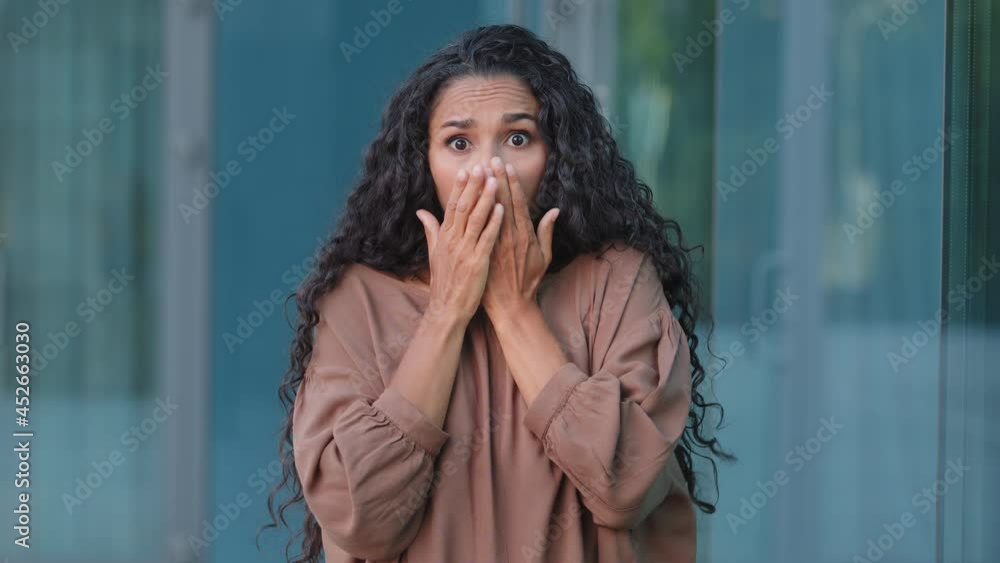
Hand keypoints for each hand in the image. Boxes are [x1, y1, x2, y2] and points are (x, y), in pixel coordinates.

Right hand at [416, 164, 504, 324]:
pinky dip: (494, 223)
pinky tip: (502, 209)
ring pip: (476, 218)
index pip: (453, 206)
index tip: (467, 169)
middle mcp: (453, 240)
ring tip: (494, 180)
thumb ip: (430, 230)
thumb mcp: (434, 253)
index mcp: (444, 237)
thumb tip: (421, 212)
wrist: (447, 308)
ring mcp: (465, 250)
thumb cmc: (444, 281)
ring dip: (486, 198)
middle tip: (482, 166)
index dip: (460, 187)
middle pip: (464, 207)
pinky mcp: (477, 262)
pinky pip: (487, 238)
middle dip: (473, 186)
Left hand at [481, 156, 559, 320]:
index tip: (505, 167)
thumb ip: (546, 232)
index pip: (517, 203)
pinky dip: (474, 212)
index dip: (511, 184)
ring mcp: (496, 244)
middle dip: (496, 180)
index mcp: (525, 235)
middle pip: (502, 202)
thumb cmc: (528, 281)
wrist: (511, 305)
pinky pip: (478, 229)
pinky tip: (467, 199)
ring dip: (483, 191)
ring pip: (489, 212)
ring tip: (477, 173)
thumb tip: (554, 210)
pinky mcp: (485, 252)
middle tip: (489, 159)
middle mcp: (510, 236)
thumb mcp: (544, 257)